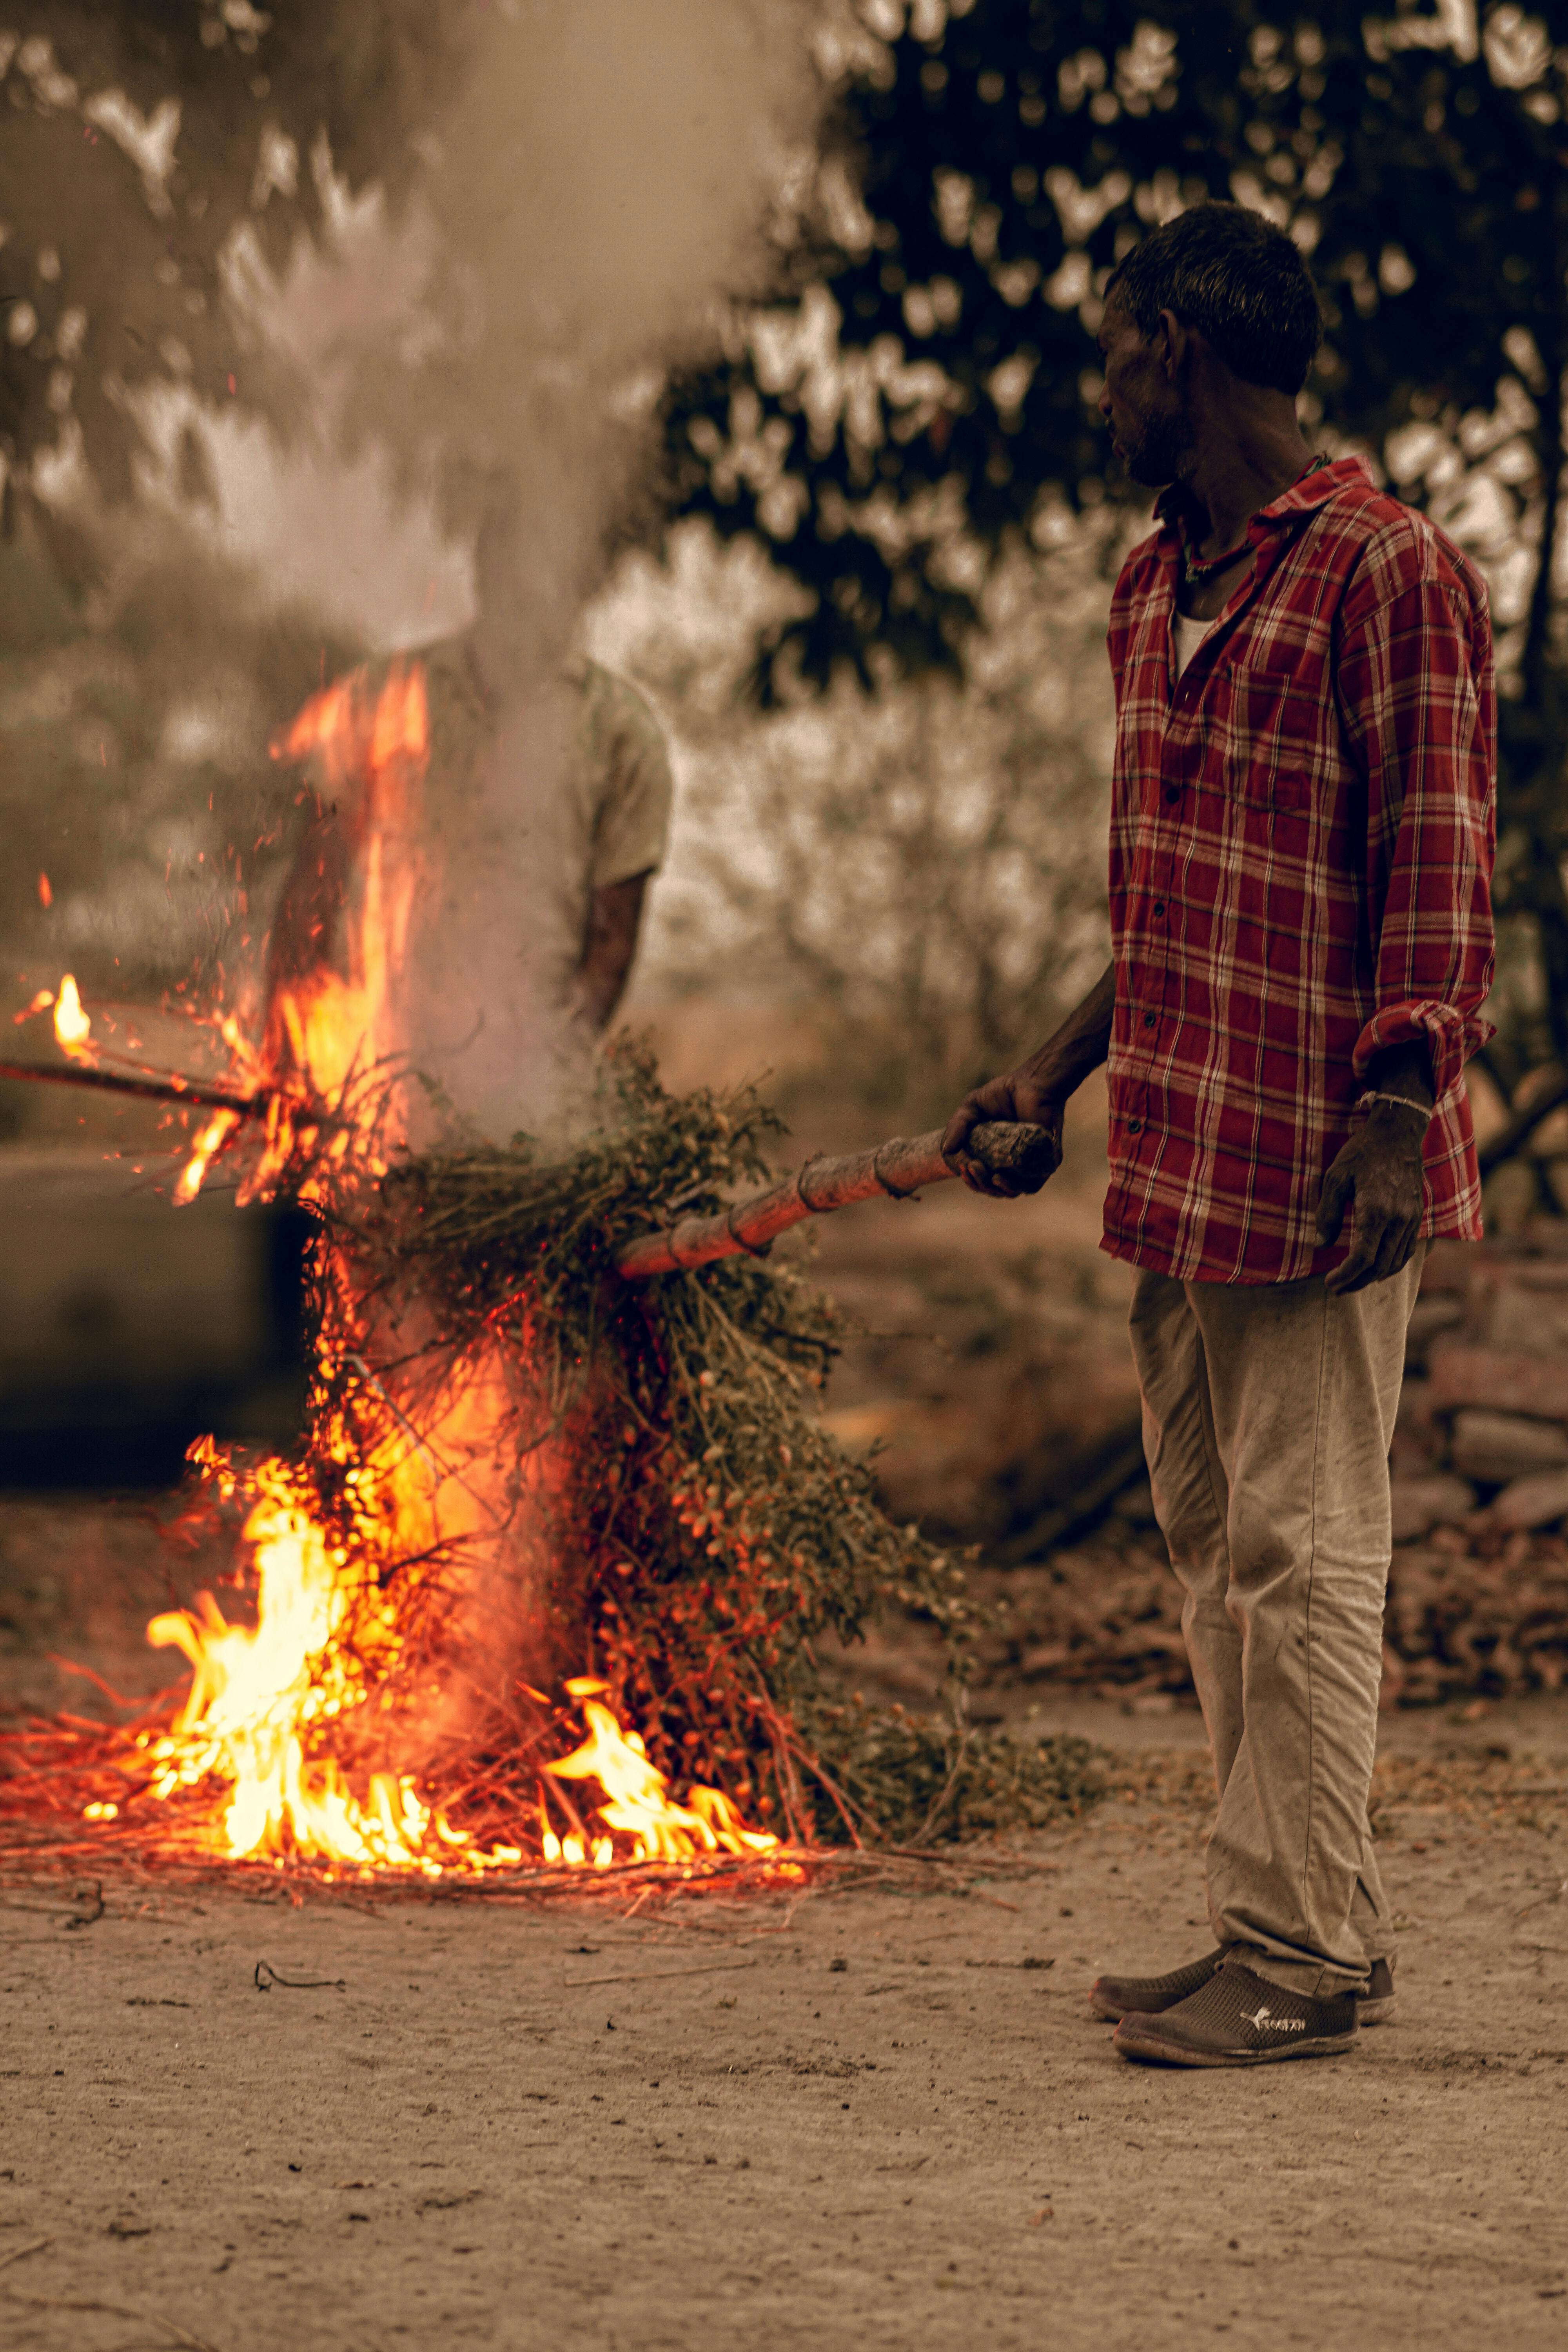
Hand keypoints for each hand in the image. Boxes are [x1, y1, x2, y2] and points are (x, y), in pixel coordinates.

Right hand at [941, 1068, 1063, 1198]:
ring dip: (994, 1189)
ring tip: (983, 1173)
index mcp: (995, 1155)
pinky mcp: (1047, 1163)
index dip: (970, 1179)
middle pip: (994, 1189)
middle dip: (979, 1183)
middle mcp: (1012, 1163)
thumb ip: (957, 1127)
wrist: (1031, 1083)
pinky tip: (1000, 1177)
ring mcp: (1030, 1165)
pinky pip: (1032, 1185)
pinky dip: (1015, 1186)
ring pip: (1012, 1192)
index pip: (981, 1178)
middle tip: (971, 1167)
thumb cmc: (1003, 1094)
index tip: (961, 1167)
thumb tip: (947, 1151)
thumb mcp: (971, 1109)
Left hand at [1315, 1101, 1426, 1294]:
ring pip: (1395, 1262)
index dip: (1345, 1276)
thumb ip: (1327, 1214)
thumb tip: (1321, 1245)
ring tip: (1352, 1282)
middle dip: (1356, 1282)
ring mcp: (1411, 1219)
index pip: (1363, 1258)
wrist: (1397, 1134)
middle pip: (1379, 1266)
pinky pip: (1406, 1251)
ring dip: (1373, 1277)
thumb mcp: (1335, 1178)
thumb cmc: (1361, 1154)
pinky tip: (1376, 1269)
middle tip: (1336, 1288)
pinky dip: (1391, 1265)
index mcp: (1376, 1210)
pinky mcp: (1417, 1216)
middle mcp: (1398, 1219)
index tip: (1329, 1283)